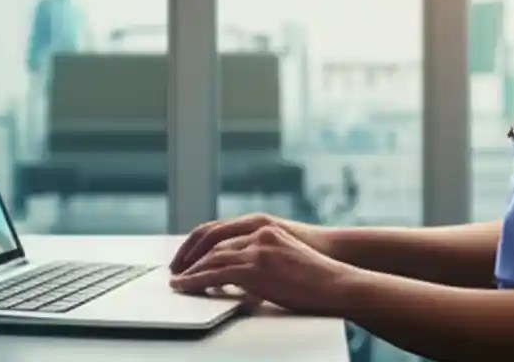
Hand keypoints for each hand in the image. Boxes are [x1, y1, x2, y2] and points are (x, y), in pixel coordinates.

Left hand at [169, 224, 359, 315]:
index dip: (198, 244)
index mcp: (263, 225)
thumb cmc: (316, 273)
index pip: (220, 230)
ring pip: (212, 257)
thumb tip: (241, 274)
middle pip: (211, 240)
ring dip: (190, 271)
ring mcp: (258, 247)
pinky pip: (217, 273)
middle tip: (175, 271)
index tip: (186, 257)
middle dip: (190, 257)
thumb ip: (262, 256)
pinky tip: (187, 287)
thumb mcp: (285, 255)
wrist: (337, 280)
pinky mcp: (257, 266)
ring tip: (177, 282)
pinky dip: (197, 280)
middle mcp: (258, 231)